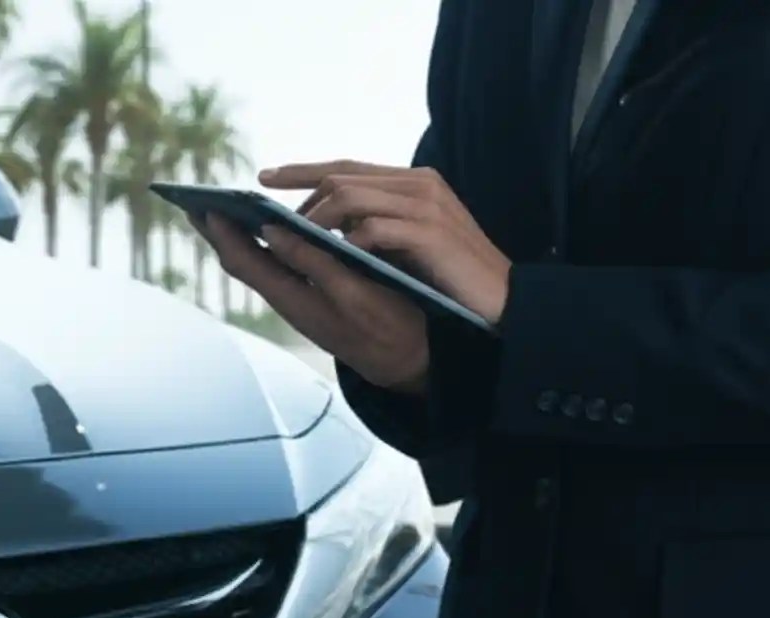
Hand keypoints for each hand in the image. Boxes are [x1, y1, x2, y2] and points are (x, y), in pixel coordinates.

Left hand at [194, 213, 430, 394]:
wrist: (410, 362)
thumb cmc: (388, 326)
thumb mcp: (352, 293)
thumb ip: (312, 262)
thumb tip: (270, 232)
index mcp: (293, 298)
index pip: (242, 260)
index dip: (220, 232)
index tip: (201, 202)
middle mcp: (288, 299)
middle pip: (241, 260)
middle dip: (219, 231)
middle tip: (197, 199)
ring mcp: (299, 300)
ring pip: (257, 263)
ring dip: (238, 236)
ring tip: (225, 208)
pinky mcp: (313, 298)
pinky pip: (276, 266)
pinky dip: (264, 243)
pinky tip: (267, 228)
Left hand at [261, 159, 511, 324]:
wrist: (504, 298)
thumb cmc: (453, 273)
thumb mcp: (410, 240)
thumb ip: (376, 222)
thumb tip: (327, 221)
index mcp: (413, 182)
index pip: (346, 166)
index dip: (303, 171)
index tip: (265, 178)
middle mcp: (418, 184)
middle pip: (341, 177)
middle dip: (301, 199)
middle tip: (272, 224)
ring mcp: (425, 205)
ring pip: (349, 198)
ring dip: (316, 221)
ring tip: (296, 243)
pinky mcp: (429, 232)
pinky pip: (372, 229)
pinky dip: (346, 242)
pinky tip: (332, 258)